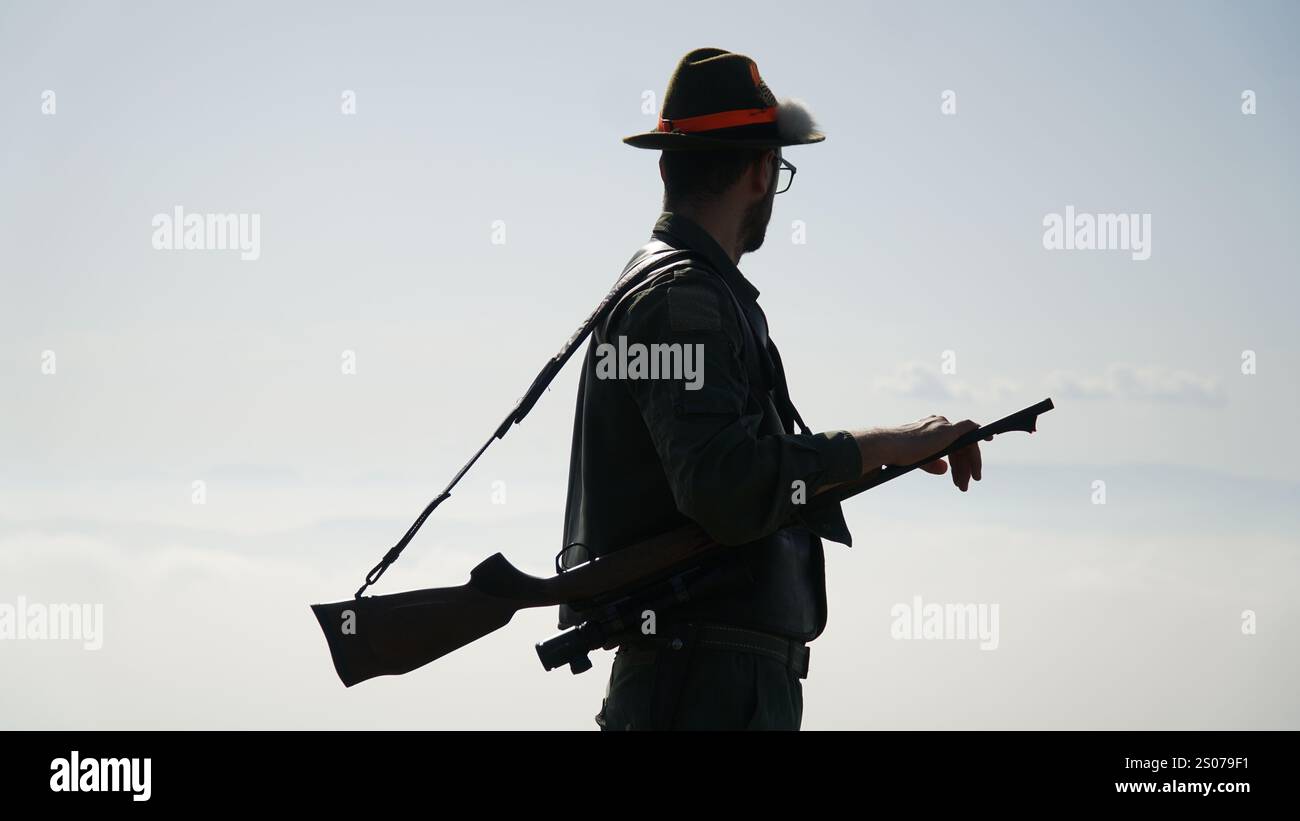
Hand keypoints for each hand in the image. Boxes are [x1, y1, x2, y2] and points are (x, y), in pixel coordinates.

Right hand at [852, 416, 988, 491]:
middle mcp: (937, 424)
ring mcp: (944, 426)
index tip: (957, 471)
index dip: (955, 459)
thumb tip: (945, 469)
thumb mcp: (916, 460)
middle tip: (964, 485)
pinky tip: (989, 438)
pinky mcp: (949, 430)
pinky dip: (980, 433)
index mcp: (927, 428)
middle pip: (959, 446)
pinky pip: (970, 428)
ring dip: (969, 465)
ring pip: (966, 444)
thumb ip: (932, 463)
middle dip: (963, 467)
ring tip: (967, 483)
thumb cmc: (896, 453)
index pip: (948, 444)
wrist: (889, 446)